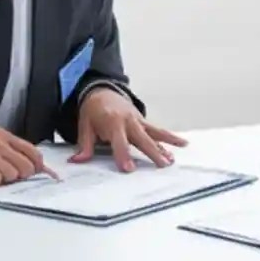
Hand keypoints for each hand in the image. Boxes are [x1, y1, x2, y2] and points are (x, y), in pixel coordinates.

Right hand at [0, 123, 56, 186]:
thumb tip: (30, 165)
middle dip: (21, 175)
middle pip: (26, 166)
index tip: (35, 173)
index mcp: (2, 135)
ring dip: (4, 179)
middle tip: (8, 176)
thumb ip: (7, 148)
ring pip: (12, 175)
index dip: (37, 165)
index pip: (32, 151)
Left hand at [69, 87, 187, 171]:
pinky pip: (158, 131)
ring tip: (173, 159)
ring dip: (165, 146)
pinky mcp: (144, 122)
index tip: (129, 169)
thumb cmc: (93, 110)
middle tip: (162, 165)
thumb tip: (77, 160)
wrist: (102, 90)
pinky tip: (182, 144)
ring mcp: (138, 121)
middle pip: (142, 139)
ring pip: (154, 134)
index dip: (123, 155)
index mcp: (112, 122)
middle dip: (152, 152)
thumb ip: (84, 144)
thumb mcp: (84, 125)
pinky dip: (170, 138)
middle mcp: (129, 121)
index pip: (119, 141)